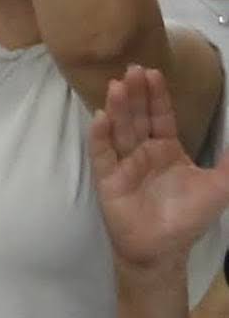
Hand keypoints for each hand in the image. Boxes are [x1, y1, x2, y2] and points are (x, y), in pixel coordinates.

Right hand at [90, 65, 228, 272]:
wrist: (163, 249)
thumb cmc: (189, 217)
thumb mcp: (221, 185)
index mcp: (167, 150)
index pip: (161, 117)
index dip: (158, 96)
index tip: (154, 72)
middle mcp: (143, 153)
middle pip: (138, 117)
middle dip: (136, 94)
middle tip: (132, 69)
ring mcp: (124, 165)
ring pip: (120, 130)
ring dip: (118, 108)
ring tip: (117, 85)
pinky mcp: (108, 181)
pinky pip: (103, 155)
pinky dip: (100, 136)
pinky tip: (100, 118)